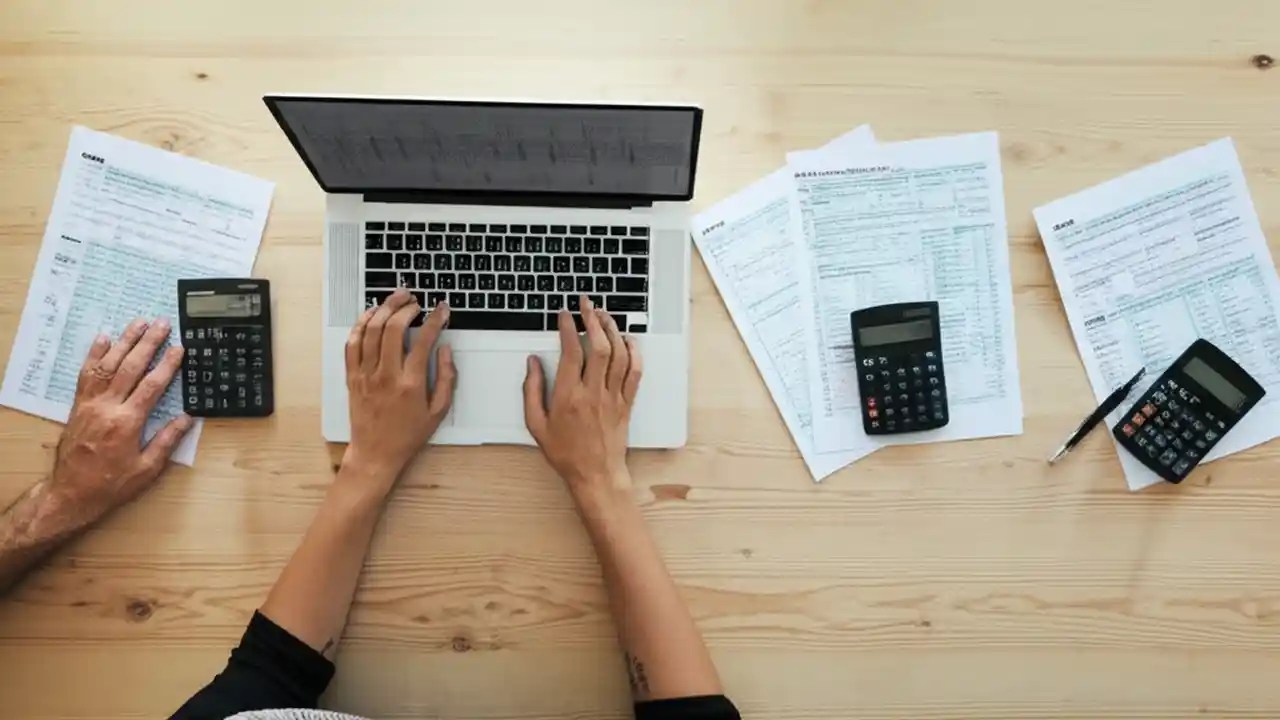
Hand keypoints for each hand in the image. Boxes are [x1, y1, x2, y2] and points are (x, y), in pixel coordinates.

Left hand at [51, 318, 193, 524]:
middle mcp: (107, 408)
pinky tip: (104, 339)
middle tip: (162, 324)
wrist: (70, 494)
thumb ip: (167, 441)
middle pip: (130, 367)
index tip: (178, 348)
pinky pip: (86, 375)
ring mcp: (89, 404)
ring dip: (124, 342)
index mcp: (127, 423)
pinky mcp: (78, 406)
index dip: (167, 365)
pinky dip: (94, 355)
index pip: (152, 386)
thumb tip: (187, 418)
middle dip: (148, 343)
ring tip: (138, 323)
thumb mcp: (146, 469)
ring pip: (108, 365)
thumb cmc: (111, 485)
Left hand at [342, 288, 455, 491]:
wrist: (376, 453)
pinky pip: (352, 344)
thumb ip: (447, 378)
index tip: (441, 309)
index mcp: (411, 384)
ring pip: (371, 331)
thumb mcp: (438, 411)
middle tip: (415, 300)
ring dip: (383, 309)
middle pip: (393, 328)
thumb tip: (446, 350)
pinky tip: (370, 315)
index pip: (424, 340)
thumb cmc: (408, 435)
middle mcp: (386, 375)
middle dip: (405, 307)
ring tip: (395, 299)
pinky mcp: (352, 376)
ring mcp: (366, 374)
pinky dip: (361, 325)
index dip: (435, 320)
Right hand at [523, 295, 642, 500]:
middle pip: (599, 346)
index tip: (564, 314)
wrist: (596, 474)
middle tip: (587, 304)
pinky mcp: (627, 403)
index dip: (568, 327)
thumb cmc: (565, 453)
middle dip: (593, 319)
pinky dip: (635, 352)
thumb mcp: (536, 425)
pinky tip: (628, 340)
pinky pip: (635, 372)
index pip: (571, 351)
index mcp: (568, 397)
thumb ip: (531, 390)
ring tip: (604, 315)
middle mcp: (593, 393)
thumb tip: (532, 363)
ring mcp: (613, 397)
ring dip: (613, 330)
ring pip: (619, 355)